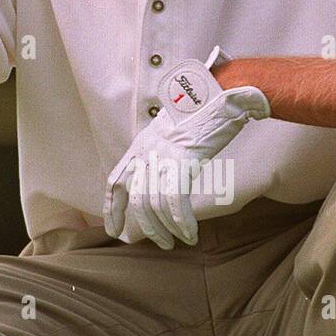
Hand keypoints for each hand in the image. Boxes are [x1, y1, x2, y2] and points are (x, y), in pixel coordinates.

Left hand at [103, 53, 269, 248]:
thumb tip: (166, 175)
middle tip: (161, 243)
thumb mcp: (174, 131)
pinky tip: (191, 234)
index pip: (116, 181)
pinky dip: (183, 223)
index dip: (112, 208)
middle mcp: (147, 151)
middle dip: (146, 227)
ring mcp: (163, 156)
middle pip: (137, 199)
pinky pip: (176, 203)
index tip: (113, 229)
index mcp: (141, 144)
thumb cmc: (206, 110)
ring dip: (167, 229)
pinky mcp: (183, 162)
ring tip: (178, 242)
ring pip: (155, 205)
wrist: (223, 93)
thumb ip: (164, 152)